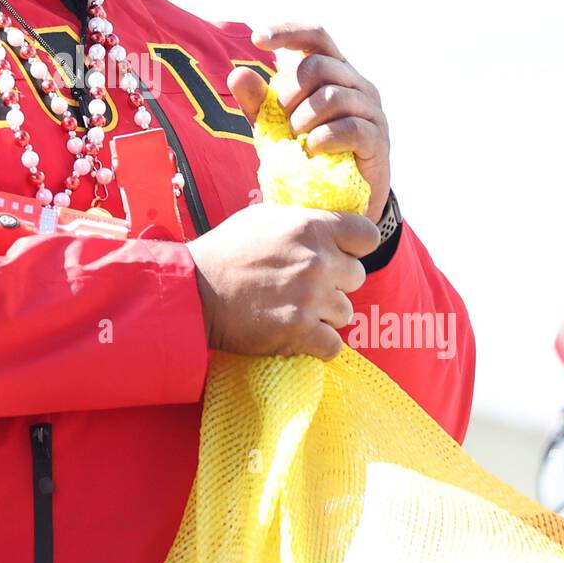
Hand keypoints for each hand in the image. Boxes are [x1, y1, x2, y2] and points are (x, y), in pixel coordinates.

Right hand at [188, 203, 378, 359]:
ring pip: (346, 312)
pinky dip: (318, 343)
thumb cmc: (225, 250)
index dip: (355, 246)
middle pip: (357, 276)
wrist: (195, 291)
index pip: (368, 235)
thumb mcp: (264, 217)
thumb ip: (302, 220)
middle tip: (308, 285)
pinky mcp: (300, 332)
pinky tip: (300, 334)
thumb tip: (326, 224)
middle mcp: (318, 261)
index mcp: (312, 227)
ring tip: (297, 310)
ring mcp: (311, 299)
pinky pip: (333, 345)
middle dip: (336, 282)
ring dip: (325, 314)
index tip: (341, 253)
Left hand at [227, 22, 391, 223]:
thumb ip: (258, 101)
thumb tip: (238, 73)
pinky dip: (321, 139)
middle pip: (317, 65)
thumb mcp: (274, 125)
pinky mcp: (377, 138)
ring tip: (297, 140)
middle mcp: (356, 83)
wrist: (338, 198)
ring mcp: (370, 109)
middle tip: (283, 121)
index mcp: (333, 71)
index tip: (257, 39)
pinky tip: (312, 151)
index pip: (315, 36)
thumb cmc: (306, 152)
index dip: (288, 31)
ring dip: (303, 120)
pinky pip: (347, 127)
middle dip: (289, 93)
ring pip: (331, 96)